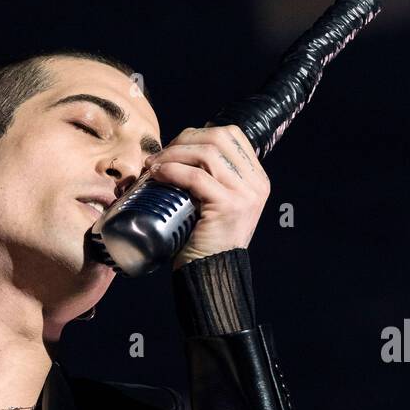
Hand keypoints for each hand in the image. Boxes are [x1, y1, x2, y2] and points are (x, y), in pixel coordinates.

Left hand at [139, 124, 269, 269]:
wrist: (210, 274)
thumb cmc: (203, 240)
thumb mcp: (213, 203)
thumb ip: (210, 178)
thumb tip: (177, 150)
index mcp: (256, 178)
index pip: (230, 135)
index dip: (198, 134)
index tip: (173, 148)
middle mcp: (256, 184)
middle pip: (218, 138)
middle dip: (183, 141)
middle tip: (158, 157)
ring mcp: (245, 194)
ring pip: (207, 154)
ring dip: (174, 154)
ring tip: (153, 166)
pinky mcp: (229, 206)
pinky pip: (197, 177)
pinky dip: (173, 171)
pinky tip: (157, 175)